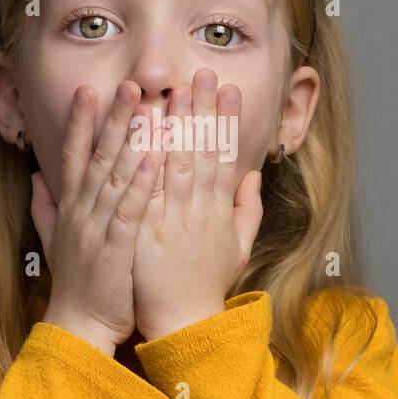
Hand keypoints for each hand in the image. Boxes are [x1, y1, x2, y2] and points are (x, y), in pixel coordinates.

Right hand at [30, 81, 160, 355]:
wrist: (79, 326)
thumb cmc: (76, 284)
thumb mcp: (54, 240)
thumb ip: (44, 206)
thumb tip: (36, 177)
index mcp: (70, 207)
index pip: (73, 155)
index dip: (81, 122)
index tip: (88, 90)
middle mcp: (81, 211)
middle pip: (97, 156)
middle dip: (113, 118)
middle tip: (128, 85)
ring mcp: (96, 227)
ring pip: (115, 176)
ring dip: (131, 141)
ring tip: (147, 109)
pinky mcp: (115, 248)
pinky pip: (129, 210)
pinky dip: (141, 185)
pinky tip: (156, 160)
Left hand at [132, 68, 263, 339]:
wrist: (183, 324)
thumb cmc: (207, 287)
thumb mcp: (237, 248)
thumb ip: (247, 210)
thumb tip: (253, 176)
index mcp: (219, 211)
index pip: (224, 156)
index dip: (225, 120)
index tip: (227, 88)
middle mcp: (199, 211)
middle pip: (202, 151)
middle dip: (202, 110)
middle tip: (203, 74)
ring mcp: (173, 221)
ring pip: (176, 164)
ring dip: (176, 126)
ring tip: (176, 92)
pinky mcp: (148, 234)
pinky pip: (147, 191)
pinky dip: (146, 161)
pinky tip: (144, 136)